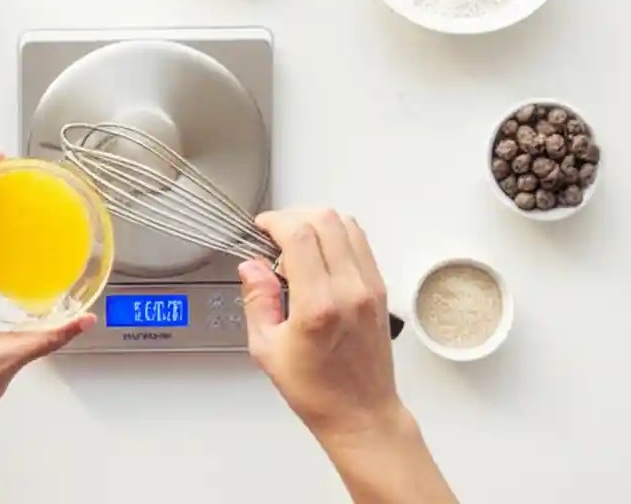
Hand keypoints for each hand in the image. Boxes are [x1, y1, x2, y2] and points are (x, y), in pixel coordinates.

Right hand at [237, 209, 401, 438]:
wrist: (361, 413)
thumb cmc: (317, 390)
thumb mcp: (266, 349)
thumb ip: (257, 300)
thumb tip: (251, 266)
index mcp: (317, 306)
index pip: (299, 235)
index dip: (275, 221)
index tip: (262, 228)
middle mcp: (349, 290)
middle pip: (326, 220)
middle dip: (294, 217)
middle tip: (275, 234)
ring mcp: (369, 287)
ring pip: (347, 225)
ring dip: (318, 223)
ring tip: (297, 245)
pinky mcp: (379, 289)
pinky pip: (360, 243)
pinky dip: (337, 237)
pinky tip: (319, 257)